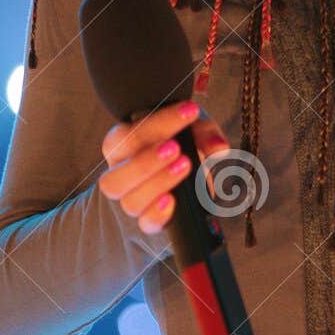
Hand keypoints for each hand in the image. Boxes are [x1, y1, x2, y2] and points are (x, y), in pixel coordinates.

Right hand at [97, 99, 230, 234]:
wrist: (182, 186)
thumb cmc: (182, 150)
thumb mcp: (192, 132)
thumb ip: (204, 133)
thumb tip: (218, 148)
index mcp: (122, 146)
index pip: (126, 135)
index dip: (158, 122)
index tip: (189, 112)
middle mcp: (121, 174)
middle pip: (116, 174)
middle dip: (146, 160)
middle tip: (176, 148)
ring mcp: (133, 200)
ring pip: (129, 200)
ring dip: (157, 183)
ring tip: (183, 166)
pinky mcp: (149, 221)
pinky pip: (146, 223)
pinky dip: (158, 213)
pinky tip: (172, 201)